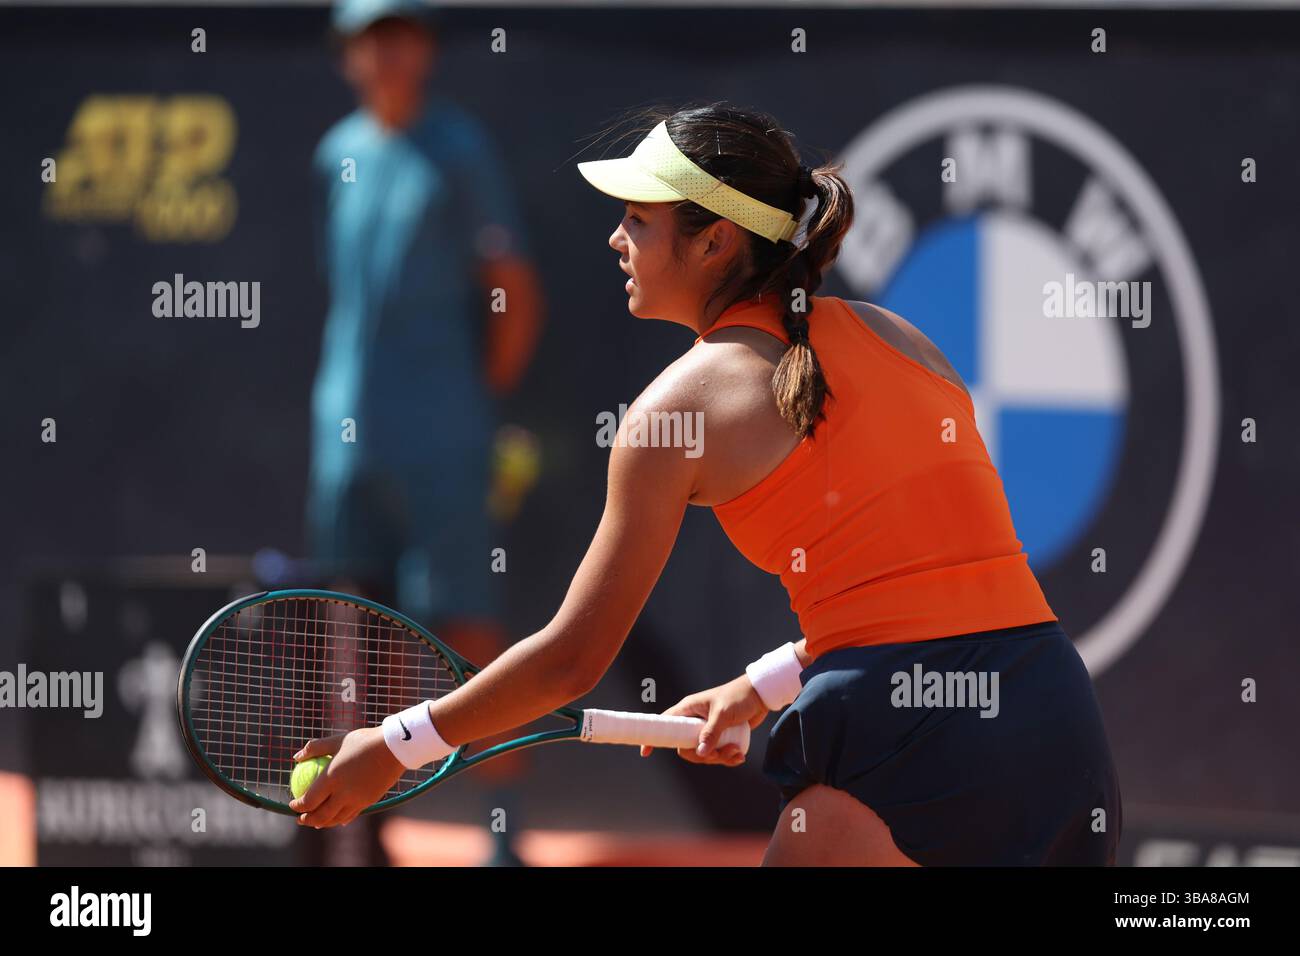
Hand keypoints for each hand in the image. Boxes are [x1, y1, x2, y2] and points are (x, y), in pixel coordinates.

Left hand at [288, 726, 405, 827]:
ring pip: (335, 819)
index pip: (309, 801)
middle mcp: (343, 793)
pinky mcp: (368, 802)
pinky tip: (337, 818)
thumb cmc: (363, 741)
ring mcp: (357, 799)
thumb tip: (297, 757)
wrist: (394, 748)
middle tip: (300, 819)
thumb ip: (315, 748)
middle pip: (320, 815)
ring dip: (322, 823)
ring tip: (316, 821)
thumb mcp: (337, 740)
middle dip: (307, 820)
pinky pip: (351, 815)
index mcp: (332, 777)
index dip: (297, 806)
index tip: (293, 804)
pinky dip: (340, 819)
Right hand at [640, 673, 768, 765]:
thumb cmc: (739, 697)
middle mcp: (694, 720)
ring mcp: (707, 729)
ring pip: (704, 753)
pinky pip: (717, 754)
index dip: (654, 738)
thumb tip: (700, 753)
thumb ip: (711, 733)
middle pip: (686, 747)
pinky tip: (740, 755)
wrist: (760, 695)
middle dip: (704, 756)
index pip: (664, 723)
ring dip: (720, 758)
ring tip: (737, 752)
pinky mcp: (720, 736)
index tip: (645, 752)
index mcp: (688, 709)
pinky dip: (728, 758)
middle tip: (721, 753)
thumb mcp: (723, 714)